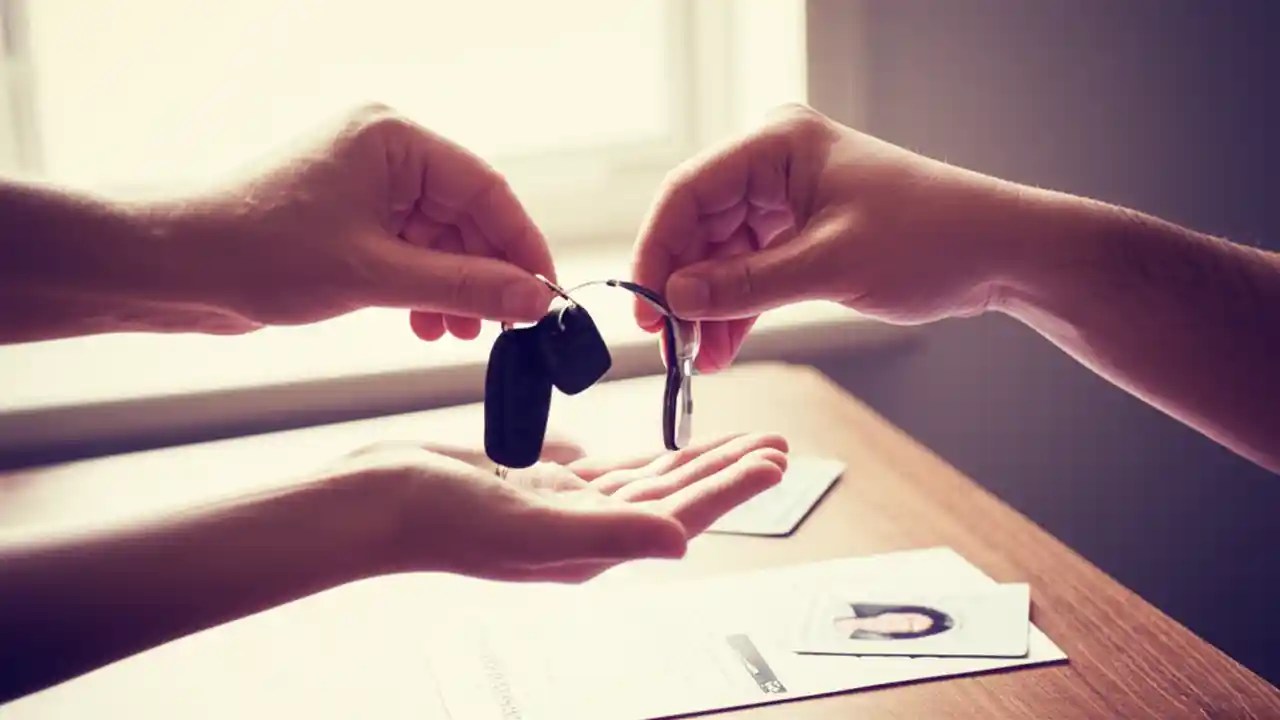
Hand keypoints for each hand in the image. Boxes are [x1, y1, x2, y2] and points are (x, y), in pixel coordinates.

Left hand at [169, 103, 555, 337]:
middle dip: (485, 274)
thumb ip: (463, 287)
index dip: (522, 245)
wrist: (174, 267)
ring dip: (455, 289)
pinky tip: (425, 326)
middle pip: (466, 216)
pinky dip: (424, 290)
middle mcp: (385, 154)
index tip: (545, 296)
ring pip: (440, 240)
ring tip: (459, 334)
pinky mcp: (350, 220)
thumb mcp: (376, 276)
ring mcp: (366, 188)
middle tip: (505, 327)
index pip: (487, 188)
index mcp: (394, 139)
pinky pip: (410, 253)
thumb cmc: (261, 252)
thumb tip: (534, 300)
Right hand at [335, 433, 787, 581]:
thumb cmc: (440, 518)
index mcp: (593, 545)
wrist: (374, 501)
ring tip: (733, 438)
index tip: (776, 461)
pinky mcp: (535, 482)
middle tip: (772, 443)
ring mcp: (560, 505)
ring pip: (645, 476)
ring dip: (691, 457)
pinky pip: (602, 466)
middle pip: (674, 493)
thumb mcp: (531, 525)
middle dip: (726, 469)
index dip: (732, 489)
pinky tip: (655, 444)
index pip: (680, 513)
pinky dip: (636, 453)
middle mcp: (585, 529)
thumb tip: (681, 542)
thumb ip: (610, 533)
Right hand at [632, 104, 1027, 370]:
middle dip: (684, 288)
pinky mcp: (802, 232)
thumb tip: (676, 300)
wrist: (999, 253)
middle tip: (670, 344)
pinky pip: (751, 270)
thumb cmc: (929, 238)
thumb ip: (746, 284)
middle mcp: (775, 164)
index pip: (689, 191)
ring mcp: (787, 198)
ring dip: (709, 307)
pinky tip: (723, 349)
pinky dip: (738, 309)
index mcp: (777, 143)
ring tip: (698, 359)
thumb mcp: (829, 266)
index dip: (658, 250)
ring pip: (721, 255)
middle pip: (699, 226)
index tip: (646, 306)